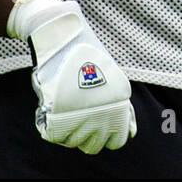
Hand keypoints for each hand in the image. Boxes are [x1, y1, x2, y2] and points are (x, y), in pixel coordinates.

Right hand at [10, 0, 136, 153]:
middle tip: (76, 117)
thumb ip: (120, 104)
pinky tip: (51, 109)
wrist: (62, 35)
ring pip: (74, 142)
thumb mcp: (112, 77)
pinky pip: (55, 135)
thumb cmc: (86, 54)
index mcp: (120, 102)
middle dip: (86, 137)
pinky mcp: (59, 113)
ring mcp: (82, 114)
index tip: (95, 123)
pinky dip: (51, 126)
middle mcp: (104, 112)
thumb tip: (130, 132)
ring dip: (68, 130)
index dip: (106, 135)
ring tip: (63, 110)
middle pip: (94, 146)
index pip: (118, 140)